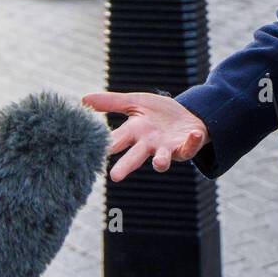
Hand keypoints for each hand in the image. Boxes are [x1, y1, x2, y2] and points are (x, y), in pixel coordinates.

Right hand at [82, 91, 208, 182]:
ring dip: (161, 162)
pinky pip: (189, 147)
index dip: (105, 145)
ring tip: (159, 163)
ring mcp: (167, 148)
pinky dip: (192, 142)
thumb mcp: (134, 103)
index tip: (91, 152)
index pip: (116, 140)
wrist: (187, 116)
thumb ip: (111, 102)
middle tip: (115, 176)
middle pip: (135, 156)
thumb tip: (82, 100)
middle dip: (126, 166)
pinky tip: (195, 134)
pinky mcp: (185, 147)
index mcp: (134, 132)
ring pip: (162, 160)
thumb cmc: (158, 113)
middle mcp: (148, 144)